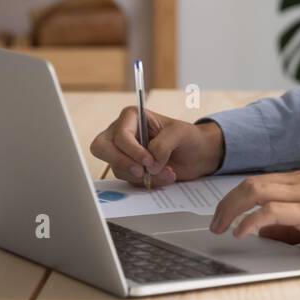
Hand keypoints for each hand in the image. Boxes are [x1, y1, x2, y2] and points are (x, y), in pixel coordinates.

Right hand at [90, 108, 224, 187]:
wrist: (197, 155)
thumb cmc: (189, 137)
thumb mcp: (181, 133)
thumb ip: (164, 144)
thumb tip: (150, 162)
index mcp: (132, 117)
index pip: (120, 135)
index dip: (132, 151)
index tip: (149, 161)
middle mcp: (122, 132)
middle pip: (102, 148)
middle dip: (122, 163)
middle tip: (141, 172)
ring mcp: (123, 152)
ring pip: (117, 167)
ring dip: (142, 175)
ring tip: (167, 173)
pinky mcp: (128, 168)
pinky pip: (126, 179)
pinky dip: (144, 182)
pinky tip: (162, 177)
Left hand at [209, 169, 299, 268]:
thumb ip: (289, 225)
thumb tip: (261, 231)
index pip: (260, 181)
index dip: (236, 197)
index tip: (223, 214)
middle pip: (252, 182)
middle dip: (227, 202)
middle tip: (215, 223)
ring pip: (257, 190)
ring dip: (232, 210)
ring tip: (222, 227)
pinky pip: (271, 210)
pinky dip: (251, 221)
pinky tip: (242, 232)